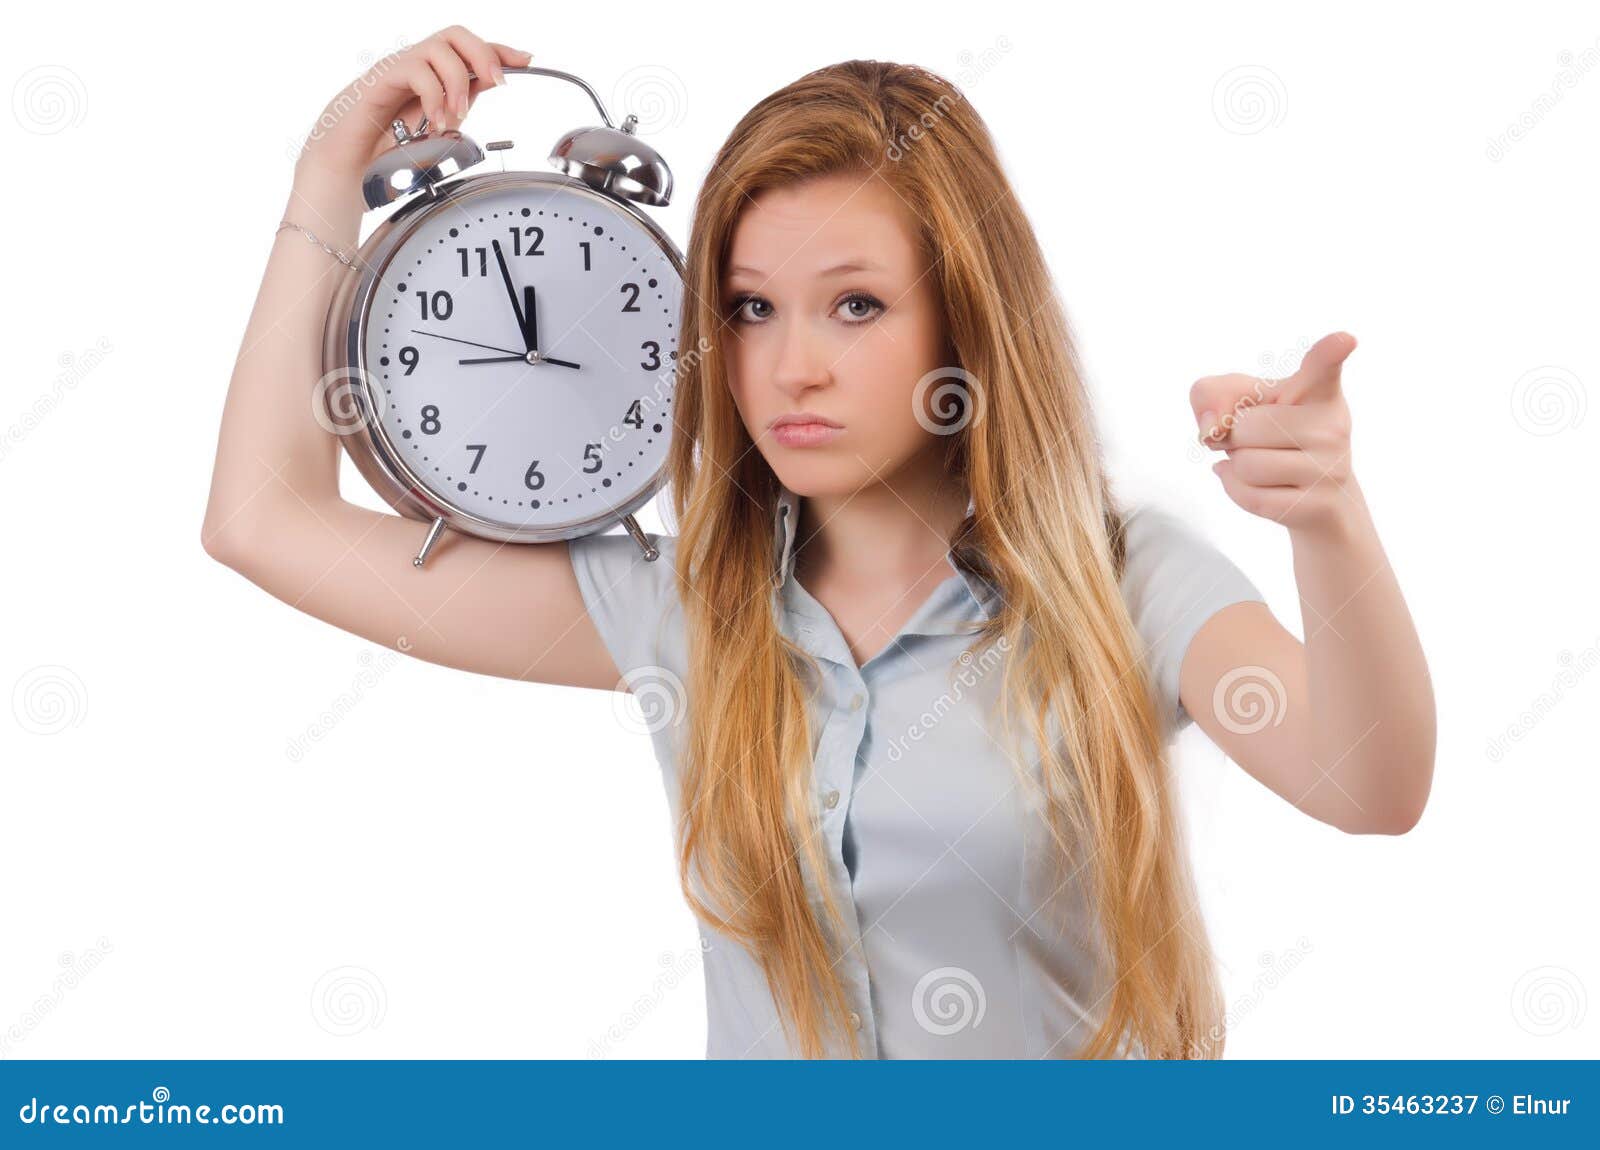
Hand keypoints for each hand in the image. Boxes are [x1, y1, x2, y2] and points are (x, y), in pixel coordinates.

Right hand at [295, 26, 531, 187]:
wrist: (352, 159)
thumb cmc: (392, 142)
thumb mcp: (442, 121)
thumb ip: (466, 97)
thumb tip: (496, 79)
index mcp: (437, 71)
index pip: (471, 48)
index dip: (500, 49)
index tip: (526, 60)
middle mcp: (420, 63)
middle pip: (456, 34)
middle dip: (484, 55)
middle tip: (498, 83)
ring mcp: (400, 67)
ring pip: (438, 48)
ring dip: (458, 81)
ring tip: (457, 114)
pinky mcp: (382, 78)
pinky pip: (416, 70)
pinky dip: (434, 96)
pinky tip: (435, 122)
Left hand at [1191, 331, 1361, 534]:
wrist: (1318, 500)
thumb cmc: (1271, 438)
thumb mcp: (1240, 404)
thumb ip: (1212, 395)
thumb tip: (1211, 428)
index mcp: (1319, 391)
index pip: (1323, 367)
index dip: (1330, 351)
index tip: (1345, 339)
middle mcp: (1332, 425)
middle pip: (1245, 426)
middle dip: (1234, 438)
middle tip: (1257, 442)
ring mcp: (1331, 467)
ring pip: (1245, 464)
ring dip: (1236, 466)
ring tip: (1262, 463)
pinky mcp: (1320, 505)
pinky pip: (1251, 497)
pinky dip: (1237, 490)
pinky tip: (1255, 485)